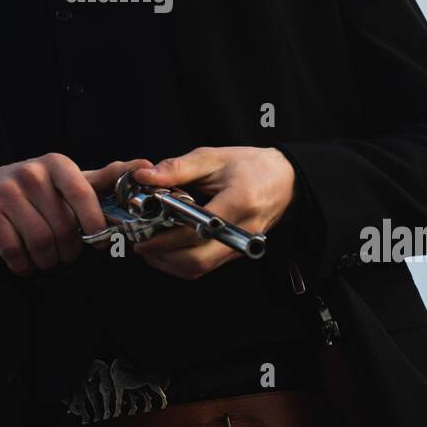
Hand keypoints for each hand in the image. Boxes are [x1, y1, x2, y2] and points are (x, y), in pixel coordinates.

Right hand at [0, 153, 153, 276]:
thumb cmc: (40, 190)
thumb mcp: (72, 180)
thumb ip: (107, 178)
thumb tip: (146, 166)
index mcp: (56, 164)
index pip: (82, 194)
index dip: (94, 223)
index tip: (100, 242)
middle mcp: (30, 173)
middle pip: (62, 227)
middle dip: (69, 251)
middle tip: (67, 255)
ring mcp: (5, 190)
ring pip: (40, 241)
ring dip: (48, 260)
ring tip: (48, 259)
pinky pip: (13, 250)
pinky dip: (23, 265)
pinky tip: (25, 262)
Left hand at [129, 146, 295, 279]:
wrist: (285, 179)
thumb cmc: (251, 165)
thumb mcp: (213, 157)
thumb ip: (177, 168)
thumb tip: (144, 175)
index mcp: (237, 203)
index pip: (196, 231)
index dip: (164, 238)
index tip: (142, 236)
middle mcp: (240, 231)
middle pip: (197, 260)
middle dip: (163, 257)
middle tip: (140, 244)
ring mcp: (240, 245)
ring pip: (200, 269)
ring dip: (170, 264)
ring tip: (149, 248)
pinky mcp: (236, 251)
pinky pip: (206, 266)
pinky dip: (182, 263)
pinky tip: (168, 249)